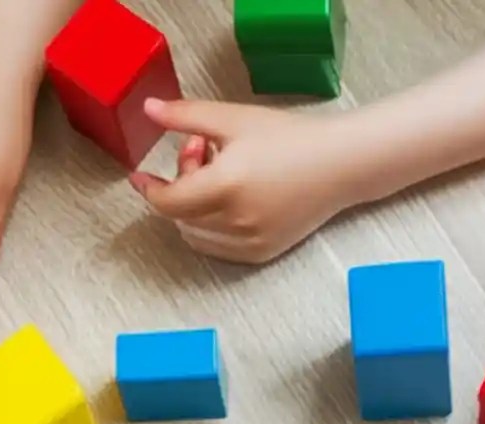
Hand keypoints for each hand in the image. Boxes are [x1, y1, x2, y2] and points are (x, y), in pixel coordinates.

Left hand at [129, 98, 366, 264]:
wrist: (342, 164)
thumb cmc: (290, 137)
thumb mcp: (234, 119)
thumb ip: (185, 116)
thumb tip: (147, 109)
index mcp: (226, 187)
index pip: (167, 202)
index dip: (150, 189)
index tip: (141, 176)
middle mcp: (235, 221)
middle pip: (180, 215)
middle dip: (180, 183)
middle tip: (200, 150)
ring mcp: (249, 242)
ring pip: (195, 234)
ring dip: (193, 206)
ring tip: (218, 172)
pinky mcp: (261, 253)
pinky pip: (217, 247)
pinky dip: (210, 226)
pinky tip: (231, 197)